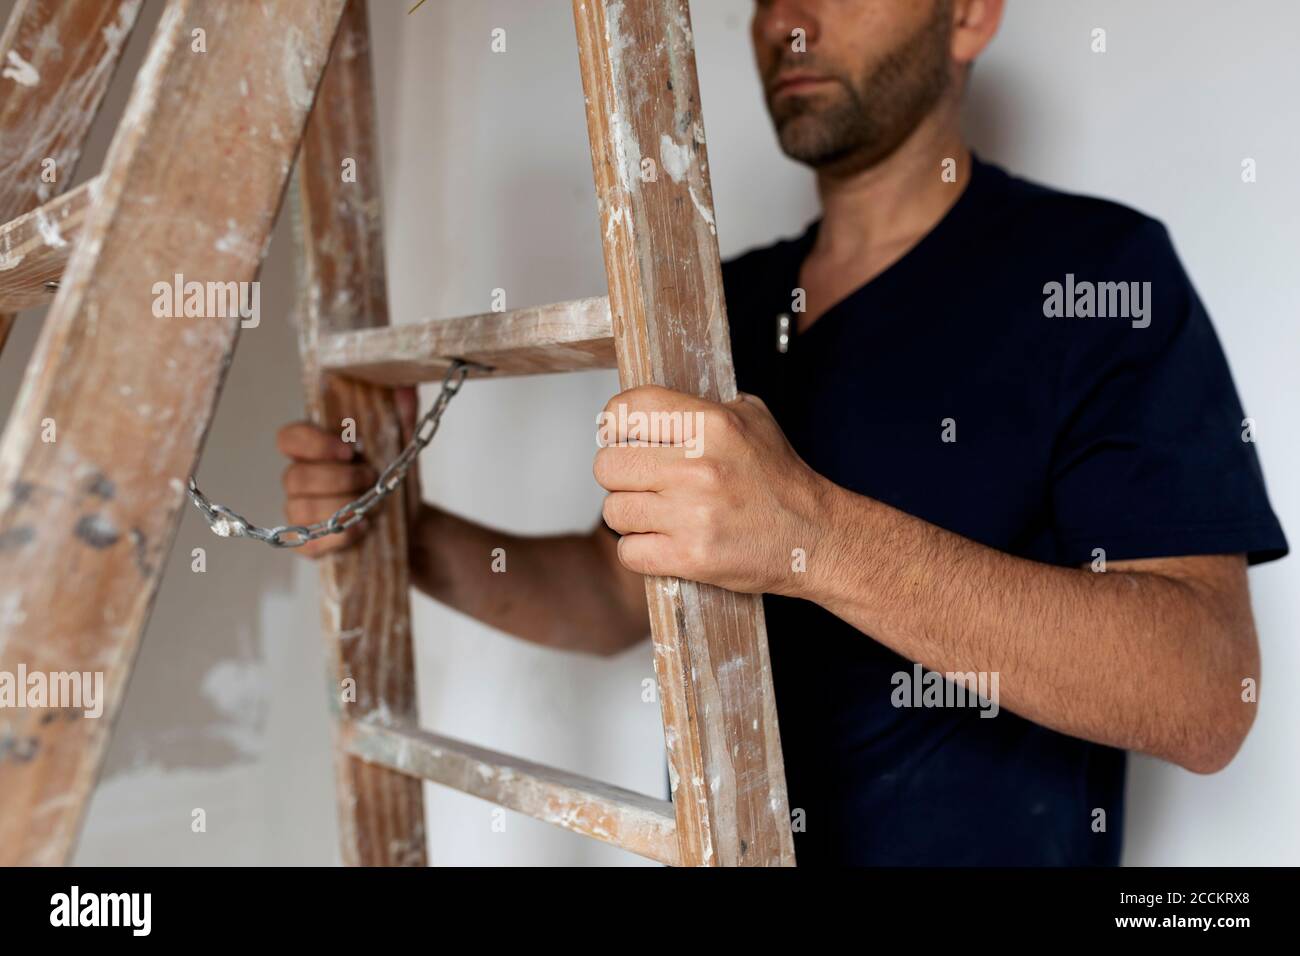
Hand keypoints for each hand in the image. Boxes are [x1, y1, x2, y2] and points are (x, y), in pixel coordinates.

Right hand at [276, 387, 417, 558]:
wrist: (411, 522)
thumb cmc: (393, 479)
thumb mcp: (402, 446)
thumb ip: (401, 416)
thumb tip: (404, 387)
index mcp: (314, 450)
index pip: (288, 438)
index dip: (313, 443)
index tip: (349, 449)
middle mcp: (300, 479)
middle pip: (293, 476)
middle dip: (338, 478)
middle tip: (370, 477)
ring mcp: (300, 513)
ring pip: (299, 507)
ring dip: (340, 506)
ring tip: (371, 506)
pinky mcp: (309, 544)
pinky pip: (309, 542)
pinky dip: (338, 536)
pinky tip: (361, 530)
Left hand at [594, 385, 836, 595]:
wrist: (813, 536)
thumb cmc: (779, 481)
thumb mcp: (751, 419)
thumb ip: (700, 407)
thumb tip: (648, 407)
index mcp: (711, 425)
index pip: (629, 409)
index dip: (614, 424)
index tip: (619, 436)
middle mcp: (698, 467)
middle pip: (607, 465)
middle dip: (619, 475)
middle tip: (640, 481)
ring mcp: (692, 515)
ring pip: (614, 510)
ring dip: (631, 515)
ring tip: (657, 514)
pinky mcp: (690, 557)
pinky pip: (628, 551)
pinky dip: (640, 549)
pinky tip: (662, 541)